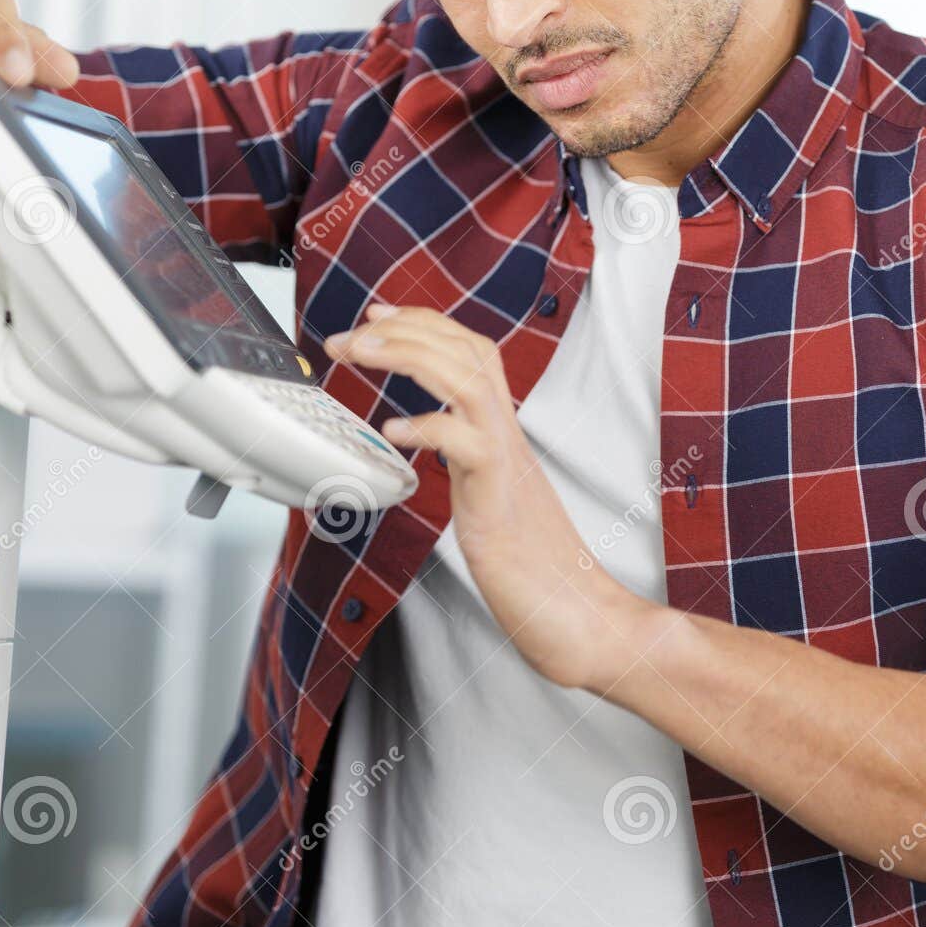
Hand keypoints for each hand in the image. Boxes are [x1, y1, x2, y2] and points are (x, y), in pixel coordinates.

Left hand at [322, 302, 643, 691]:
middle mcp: (505, 434)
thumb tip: (434, 441)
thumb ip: (465, 458)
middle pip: (466, 349)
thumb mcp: (486, 492)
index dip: (423, 324)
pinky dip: (427, 425)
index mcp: (500, 431)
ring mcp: (506, 460)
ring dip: (409, 354)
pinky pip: (466, 443)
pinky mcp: (499, 493)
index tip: (376, 316)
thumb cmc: (529, 563)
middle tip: (350, 333)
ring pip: (467, 379)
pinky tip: (393, 429)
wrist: (575, 610)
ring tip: (360, 352)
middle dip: (403, 328)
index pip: (469, 350)